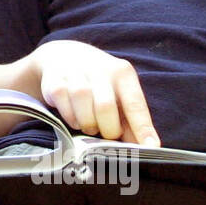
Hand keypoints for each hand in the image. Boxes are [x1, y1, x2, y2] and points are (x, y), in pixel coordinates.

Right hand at [30, 40, 159, 145]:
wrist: (63, 56)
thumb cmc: (98, 82)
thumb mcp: (118, 93)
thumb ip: (130, 120)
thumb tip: (144, 147)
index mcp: (122, 72)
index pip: (135, 103)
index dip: (142, 128)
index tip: (150, 148)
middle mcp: (99, 69)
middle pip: (105, 107)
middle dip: (108, 129)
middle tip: (108, 134)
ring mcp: (74, 74)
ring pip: (83, 108)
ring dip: (88, 125)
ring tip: (91, 126)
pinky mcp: (55, 82)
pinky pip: (65, 110)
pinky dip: (72, 120)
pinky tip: (75, 117)